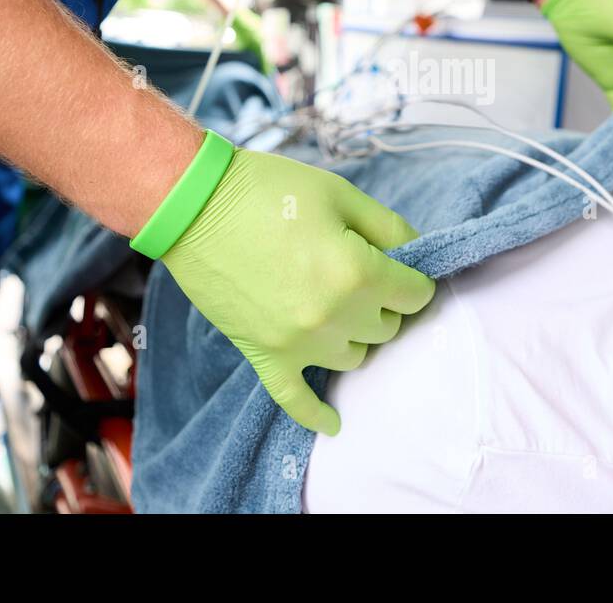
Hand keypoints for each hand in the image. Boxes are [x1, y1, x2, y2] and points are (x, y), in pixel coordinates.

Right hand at [159, 147, 434, 434]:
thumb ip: (390, 229)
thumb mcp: (341, 195)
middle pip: (387, 327)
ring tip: (340, 306)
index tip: (400, 267)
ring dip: (356, 334)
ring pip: (354, 357)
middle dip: (383, 301)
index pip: (415, 295)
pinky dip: (316, 413)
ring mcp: (298, 343)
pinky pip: (296, 399)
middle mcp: (333, 317)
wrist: (194, 205)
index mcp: (357, 273)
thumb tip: (417, 254)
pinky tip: (334, 423)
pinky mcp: (265, 355)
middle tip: (363, 275)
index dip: (411, 277)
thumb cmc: (270, 190)